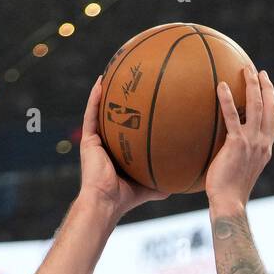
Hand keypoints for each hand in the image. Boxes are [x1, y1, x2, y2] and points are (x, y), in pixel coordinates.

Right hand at [78, 78, 170, 218]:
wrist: (106, 202)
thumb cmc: (126, 198)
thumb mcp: (151, 187)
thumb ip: (165, 181)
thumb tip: (185, 180)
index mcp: (120, 151)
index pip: (128, 128)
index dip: (135, 114)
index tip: (145, 99)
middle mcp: (107, 143)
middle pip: (115, 115)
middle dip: (121, 97)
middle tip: (131, 79)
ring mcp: (96, 140)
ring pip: (101, 110)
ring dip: (106, 91)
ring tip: (113, 71)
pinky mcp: (88, 140)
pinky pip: (91, 114)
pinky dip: (94, 98)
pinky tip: (101, 82)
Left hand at [204, 66, 273, 208]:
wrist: (230, 203)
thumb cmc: (229, 192)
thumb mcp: (238, 171)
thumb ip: (236, 156)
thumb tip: (222, 150)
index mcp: (265, 149)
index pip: (271, 120)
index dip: (271, 100)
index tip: (266, 86)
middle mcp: (262, 143)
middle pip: (269, 107)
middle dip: (265, 86)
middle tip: (257, 70)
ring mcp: (252, 142)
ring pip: (256, 105)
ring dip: (251, 84)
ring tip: (245, 69)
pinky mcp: (237, 144)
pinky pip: (232, 116)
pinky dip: (227, 99)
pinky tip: (220, 86)